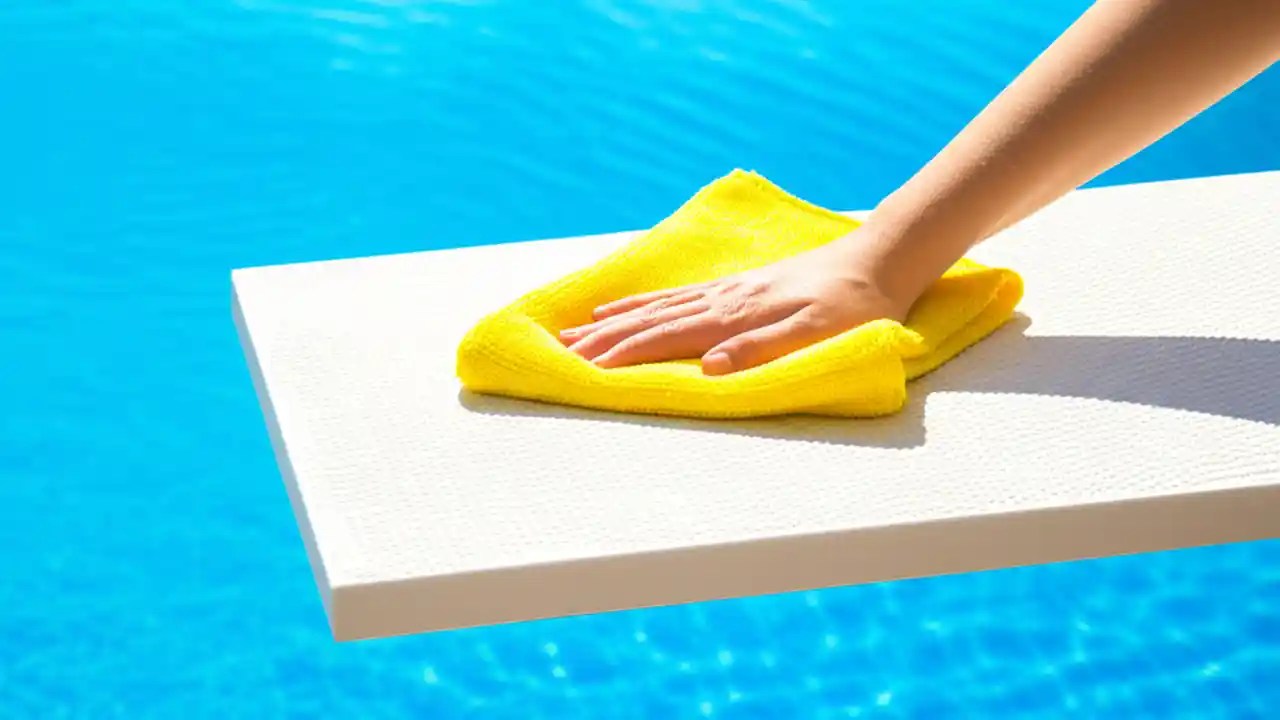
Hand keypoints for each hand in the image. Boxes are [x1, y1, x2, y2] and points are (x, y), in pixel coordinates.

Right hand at [558, 235, 912, 374]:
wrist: (881, 258)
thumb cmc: (858, 306)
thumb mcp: (820, 334)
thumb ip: (765, 349)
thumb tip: (709, 368)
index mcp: (737, 317)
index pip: (667, 338)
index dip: (624, 356)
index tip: (584, 370)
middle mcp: (723, 302)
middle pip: (651, 321)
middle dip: (604, 339)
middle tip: (560, 352)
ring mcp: (727, 291)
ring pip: (658, 306)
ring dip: (615, 320)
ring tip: (577, 328)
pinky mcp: (736, 286)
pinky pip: (677, 295)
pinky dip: (644, 302)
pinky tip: (628, 306)